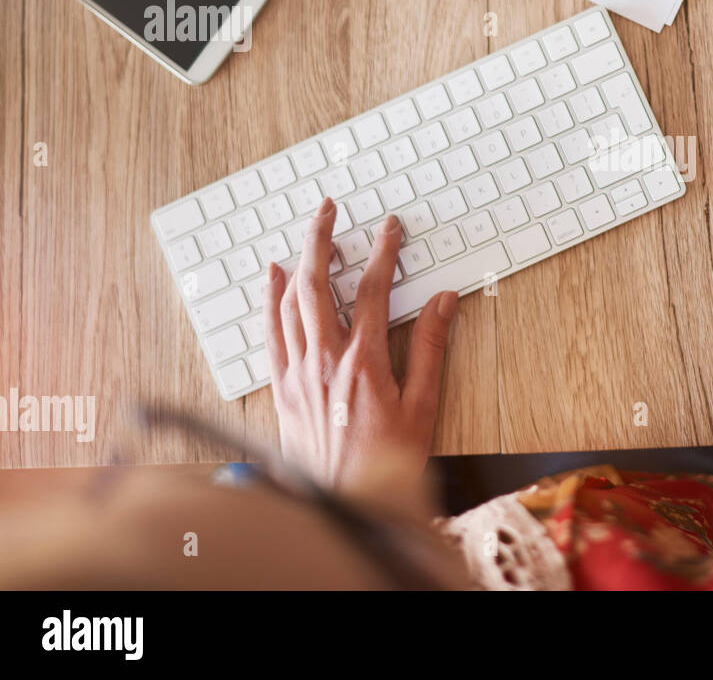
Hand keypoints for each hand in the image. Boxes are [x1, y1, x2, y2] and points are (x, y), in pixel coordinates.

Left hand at [264, 198, 456, 492]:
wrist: (347, 503)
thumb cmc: (388, 462)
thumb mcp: (423, 405)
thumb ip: (430, 348)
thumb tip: (441, 303)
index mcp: (363, 363)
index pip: (372, 291)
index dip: (383, 252)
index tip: (390, 228)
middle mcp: (324, 362)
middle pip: (317, 285)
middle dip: (322, 240)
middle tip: (328, 210)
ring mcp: (297, 375)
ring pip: (289, 304)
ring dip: (297, 263)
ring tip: (306, 236)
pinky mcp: (282, 391)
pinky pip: (271, 334)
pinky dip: (271, 302)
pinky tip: (274, 282)